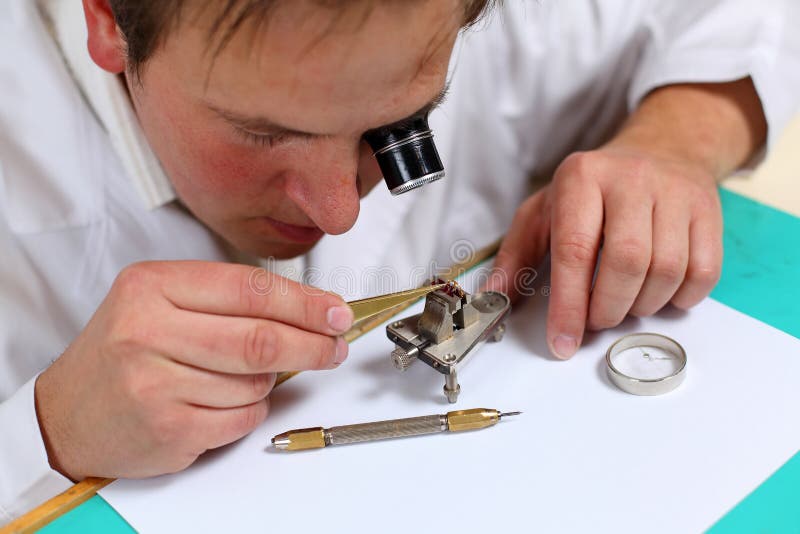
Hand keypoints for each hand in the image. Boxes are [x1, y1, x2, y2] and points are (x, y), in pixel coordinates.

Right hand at [35, 261, 352, 479]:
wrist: (68, 412)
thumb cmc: (123, 351)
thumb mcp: (159, 301)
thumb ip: (225, 299)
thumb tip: (309, 310)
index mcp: (151, 287)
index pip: (250, 288)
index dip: (305, 302)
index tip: (335, 312)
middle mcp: (148, 332)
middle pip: (261, 338)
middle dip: (312, 344)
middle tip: (333, 347)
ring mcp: (156, 384)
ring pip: (256, 382)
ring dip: (270, 381)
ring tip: (244, 376)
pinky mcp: (168, 429)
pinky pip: (242, 418)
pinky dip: (251, 410)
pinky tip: (226, 401)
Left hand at [485, 146, 721, 358]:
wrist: (660, 150)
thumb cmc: (593, 191)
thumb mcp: (544, 211)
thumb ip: (517, 255)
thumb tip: (495, 298)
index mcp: (581, 178)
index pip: (575, 250)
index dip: (569, 305)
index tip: (563, 342)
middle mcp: (631, 179)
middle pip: (626, 263)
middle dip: (608, 309)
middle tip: (597, 319)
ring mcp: (676, 192)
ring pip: (667, 270)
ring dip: (642, 306)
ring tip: (624, 303)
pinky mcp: (709, 210)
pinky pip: (704, 271)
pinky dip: (681, 298)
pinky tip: (660, 294)